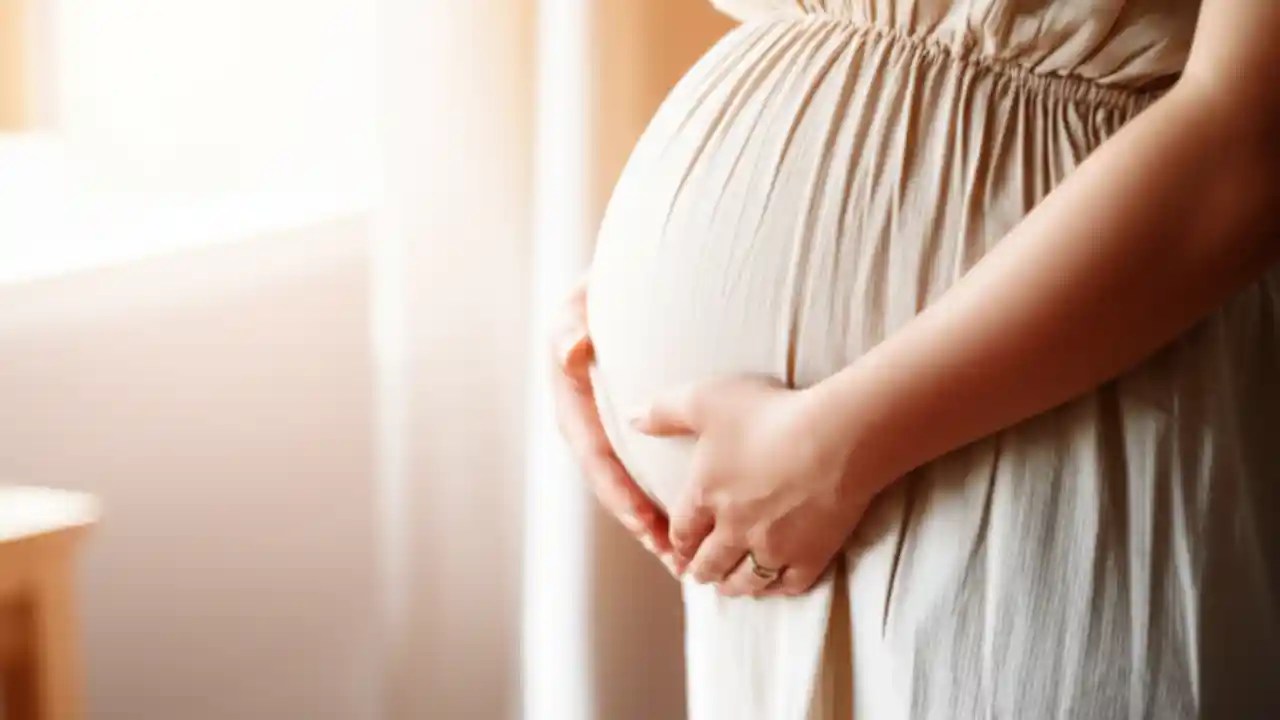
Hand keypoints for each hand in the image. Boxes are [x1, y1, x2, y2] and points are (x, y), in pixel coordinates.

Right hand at [549, 276, 679, 576]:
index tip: (646, 522)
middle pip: (616, 487)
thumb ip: (571, 324)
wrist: (624, 287)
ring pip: (636, 487)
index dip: (620, 494)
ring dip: (659, 525)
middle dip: (643, 525)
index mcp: (574, 406)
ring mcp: (614, 432)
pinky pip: (653, 473)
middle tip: (673, 558)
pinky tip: (699, 529)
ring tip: (687, 562)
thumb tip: (571, 351)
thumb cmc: (598, 294)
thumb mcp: (578, 302)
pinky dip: (673, 503)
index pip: (596, 459)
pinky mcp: (638, 433)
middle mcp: (591, 426)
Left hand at [631, 375, 876, 596]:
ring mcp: (774, 548)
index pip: (682, 533)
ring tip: (731, 583)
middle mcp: (734, 530)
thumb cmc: (770, 414)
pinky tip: (776, 582)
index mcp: (706, 496)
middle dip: (701, 570)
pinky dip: (777, 587)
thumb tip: (631, 420)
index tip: (680, 548)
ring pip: (745, 582)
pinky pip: (788, 585)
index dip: (679, 542)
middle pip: (710, 564)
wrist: (838, 437)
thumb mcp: (706, 400)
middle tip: (701, 572)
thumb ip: (663, 411)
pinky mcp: (812, 556)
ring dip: (733, 585)